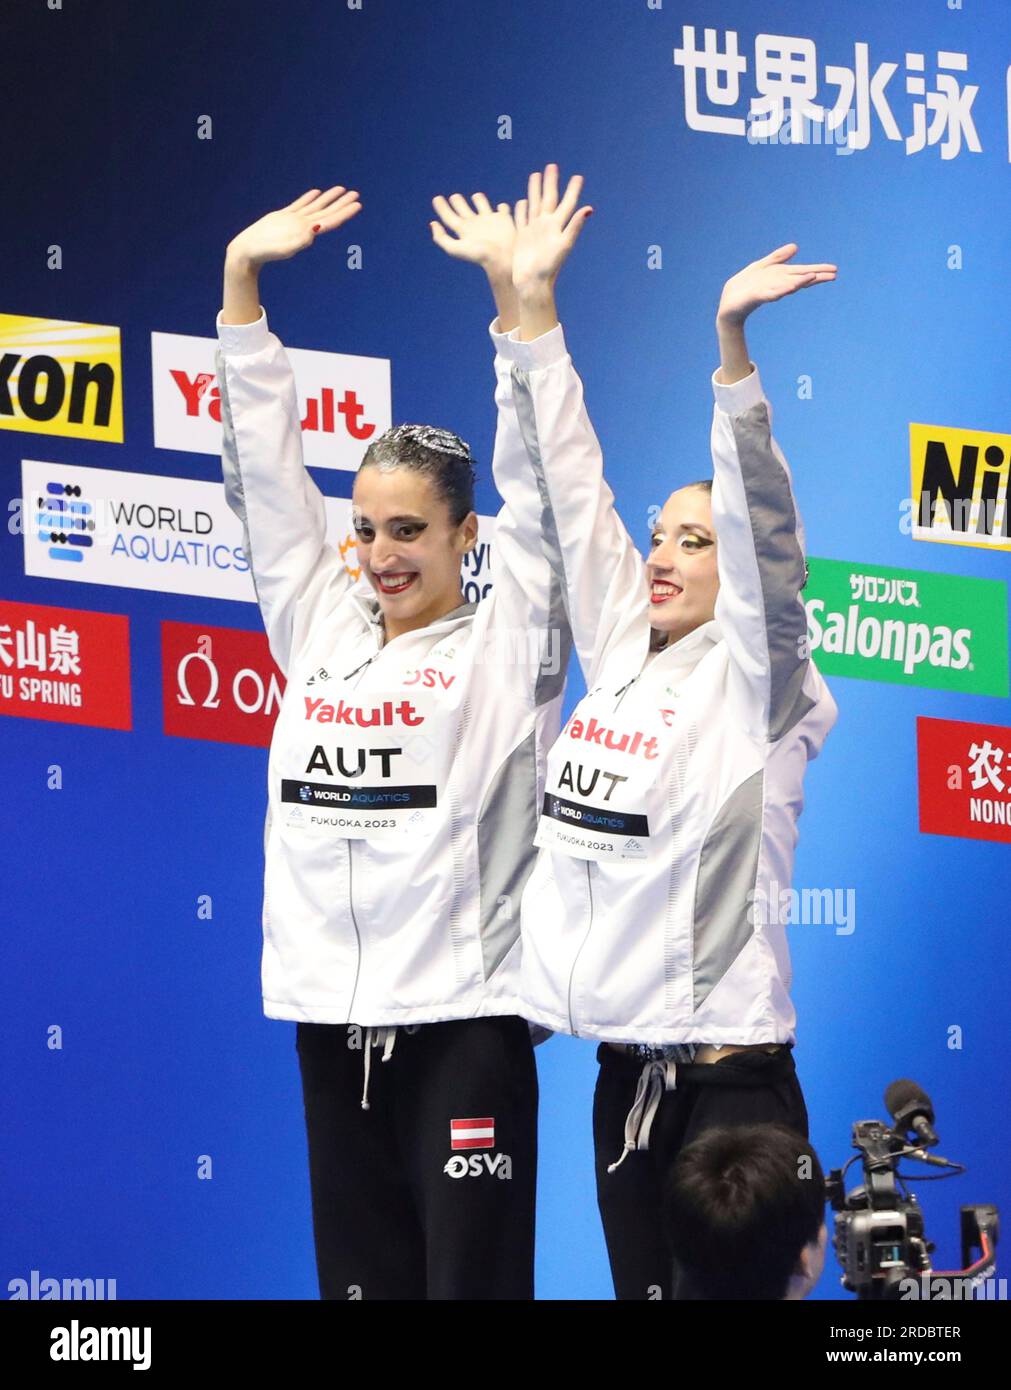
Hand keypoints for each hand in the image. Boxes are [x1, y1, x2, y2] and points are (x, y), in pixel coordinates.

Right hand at [226, 186, 361, 269]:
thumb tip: (316, 229)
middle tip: (356, 193)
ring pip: (315, 206)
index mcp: (306, 233)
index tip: (357, 204)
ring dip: (329, 198)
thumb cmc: (264, 253)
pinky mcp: (282, 217)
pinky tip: (316, 192)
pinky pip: (300, 204)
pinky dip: (309, 198)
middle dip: (342, 203)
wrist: (247, 253)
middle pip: (327, 212)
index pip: (331, 220)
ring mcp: (293, 221)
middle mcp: (303, 226)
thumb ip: (300, 240)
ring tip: (341, 189)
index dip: (345, 213)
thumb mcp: (283, 248)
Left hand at [429, 192, 515, 282]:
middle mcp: (475, 224)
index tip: (436, 198)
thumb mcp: (455, 249)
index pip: (449, 217)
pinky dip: (502, 207)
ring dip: (479, 200)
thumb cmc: (480, 255)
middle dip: (458, 202)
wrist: (502, 259)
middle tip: (454, 197)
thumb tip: (433, 224)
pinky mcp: (503, 220)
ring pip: (482, 205)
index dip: (441, 207)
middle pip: (463, 209)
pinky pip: (502, 209)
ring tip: (476, 196)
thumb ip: (442, 239)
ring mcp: (489, 221)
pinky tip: (500, 207)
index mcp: (463, 230)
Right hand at [512, 163, 592, 293]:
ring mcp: (534, 231)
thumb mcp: (564, 245)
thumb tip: (589, 209)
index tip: (578, 176)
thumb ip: (574, 226)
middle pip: (549, 198)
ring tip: (535, 175)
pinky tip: (521, 202)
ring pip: (535, 204)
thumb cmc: (549, 267)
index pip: (567, 203)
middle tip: (552, 165)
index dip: (572, 190)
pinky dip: (521, 209)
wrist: (532, 283)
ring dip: (535, 190)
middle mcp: (546, 226)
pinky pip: (521, 218)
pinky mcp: (523, 237)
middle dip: (551, 182)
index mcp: (557, 226)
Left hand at [717, 244, 836, 325]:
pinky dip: (782, 289)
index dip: (818, 270)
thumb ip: (778, 257)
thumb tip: (796, 247)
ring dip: (801, 281)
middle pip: (800, 279)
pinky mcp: (758, 297)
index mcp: (781, 276)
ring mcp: (770, 291)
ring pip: (788, 286)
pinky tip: (791, 287)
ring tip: (813, 276)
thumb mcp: (763, 266)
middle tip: (834, 276)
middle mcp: (778, 284)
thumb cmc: (746, 285)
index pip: (803, 272)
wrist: (729, 303)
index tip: (834, 270)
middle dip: (816, 277)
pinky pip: (772, 293)